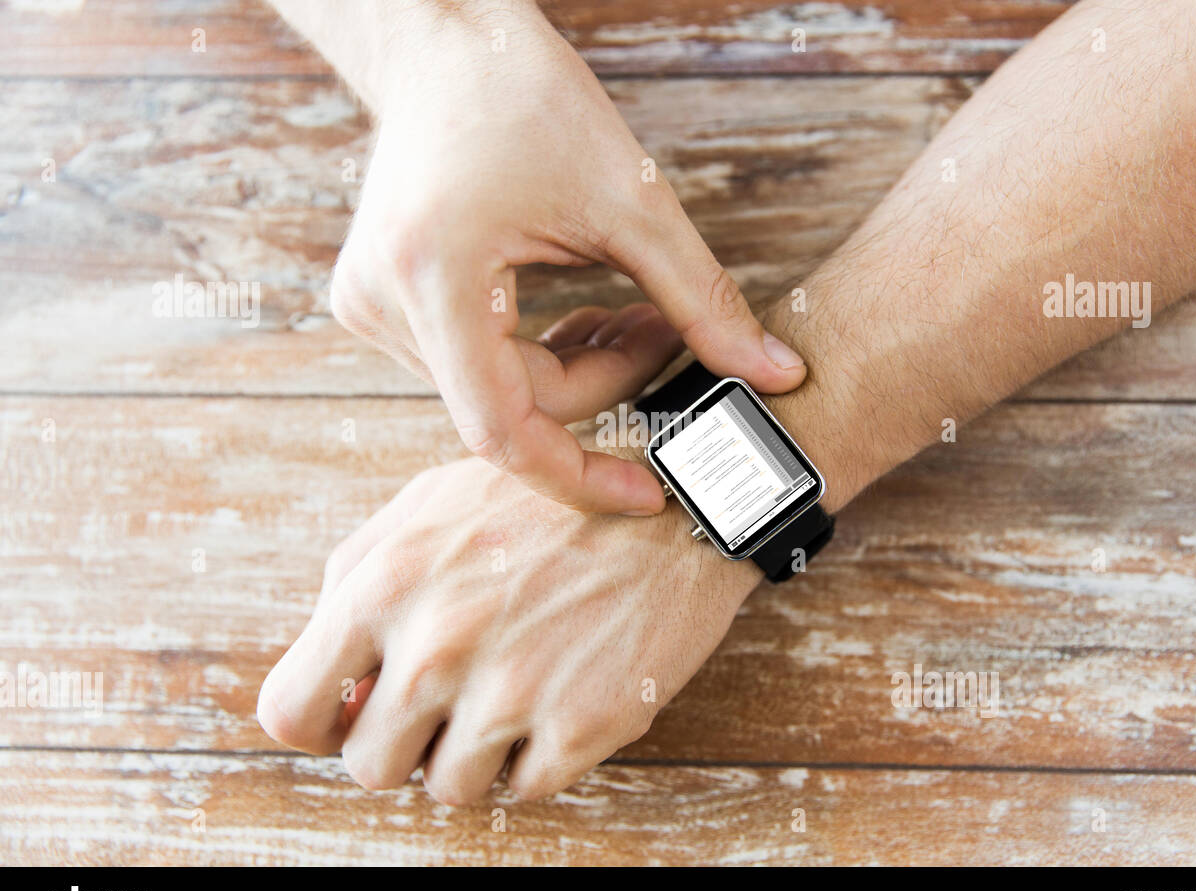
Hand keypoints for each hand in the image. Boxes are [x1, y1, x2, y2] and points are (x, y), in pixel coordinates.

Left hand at [256, 456, 761, 803]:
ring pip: (448, 788)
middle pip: (369, 766)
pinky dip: (536, 758)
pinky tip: (557, 699)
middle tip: (445, 708)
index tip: (353, 718)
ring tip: (511, 696)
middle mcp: (437, 644)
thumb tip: (337, 679)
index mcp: (385, 586)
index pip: (290, 709)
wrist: (675, 508)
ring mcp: (510, 691)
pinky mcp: (580, 725)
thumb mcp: (429, 505)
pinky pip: (524, 790)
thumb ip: (358, 583)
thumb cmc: (545, 507)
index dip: (319, 726)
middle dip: (402, 744)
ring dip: (473, 755)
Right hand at [327, 0, 805, 514]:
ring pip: (496, 390)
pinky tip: (580, 315)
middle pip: (513, 407)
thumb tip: (772, 374)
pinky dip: (535, 354)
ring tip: (633, 315)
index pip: (503, 432)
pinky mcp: (382, 303)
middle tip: (665, 339)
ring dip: (573, 371)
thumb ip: (704, 299)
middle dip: (602, 387)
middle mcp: (384, 306)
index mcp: (434, 280)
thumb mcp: (630, 200)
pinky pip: (472, 364)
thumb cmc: (522, 97)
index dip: (580, 476)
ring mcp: (374, 309)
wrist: (445, 43)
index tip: (647, 492)